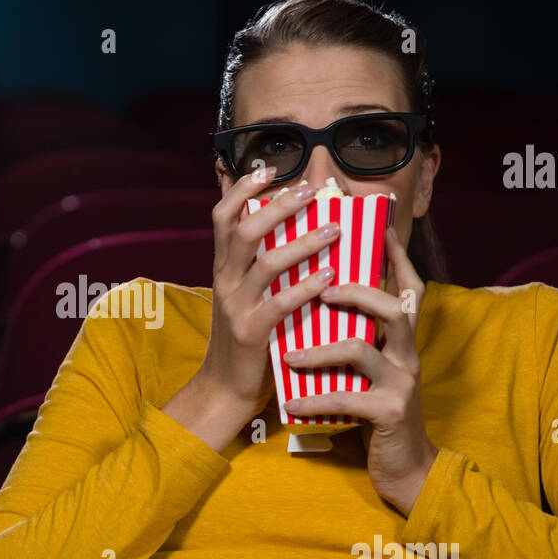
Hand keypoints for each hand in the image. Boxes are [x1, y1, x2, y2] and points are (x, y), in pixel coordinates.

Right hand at [198, 165, 341, 423]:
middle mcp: (224, 282)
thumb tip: (289, 232)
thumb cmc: (247, 339)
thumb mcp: (245, 295)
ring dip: (303, 242)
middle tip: (310, 192)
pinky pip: (279, 303)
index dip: (242, 189)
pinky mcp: (251, 334)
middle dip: (278, 206)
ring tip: (335, 230)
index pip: (222, 216)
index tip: (268, 168)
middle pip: (244, 230)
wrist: (226, 390)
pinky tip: (330, 274)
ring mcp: (235, 307)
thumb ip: (259, 265)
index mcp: (223, 268)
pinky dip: (306, 285)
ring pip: (265, 263)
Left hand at [282, 226, 437, 515]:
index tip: (374, 224)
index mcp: (402, 338)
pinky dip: (314, 399)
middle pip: (394, 307)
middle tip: (322, 288)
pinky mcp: (389, 413)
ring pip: (363, 350)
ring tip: (288, 354)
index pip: (406, 285)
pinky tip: (290, 401)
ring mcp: (402, 383)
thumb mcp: (371, 366)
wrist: (403, 467)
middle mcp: (408, 353)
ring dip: (321, 349)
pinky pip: (347, 399)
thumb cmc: (375, 408)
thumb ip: (359, 332)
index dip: (394, 255)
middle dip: (358, 292)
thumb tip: (324, 295)